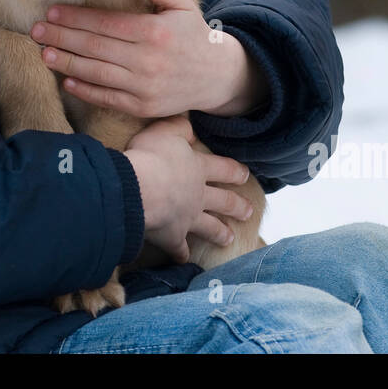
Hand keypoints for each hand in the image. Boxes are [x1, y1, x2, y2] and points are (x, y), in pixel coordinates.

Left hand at [29, 0, 254, 118]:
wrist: (218, 77)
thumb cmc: (193, 35)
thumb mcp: (183, 6)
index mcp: (155, 32)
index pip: (106, 23)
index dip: (76, 18)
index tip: (52, 12)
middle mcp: (148, 60)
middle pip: (95, 48)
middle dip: (61, 38)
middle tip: (36, 30)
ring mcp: (145, 87)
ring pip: (97, 74)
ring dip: (66, 64)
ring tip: (44, 53)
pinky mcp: (144, 107)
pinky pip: (108, 98)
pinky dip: (86, 90)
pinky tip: (67, 80)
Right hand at [123, 117, 253, 262]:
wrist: (138, 188)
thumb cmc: (150, 155)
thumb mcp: (164, 131)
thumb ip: (179, 128)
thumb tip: (190, 129)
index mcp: (198, 168)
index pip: (223, 169)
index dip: (235, 172)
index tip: (245, 176)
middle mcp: (198, 195)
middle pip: (223, 201)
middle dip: (237, 206)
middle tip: (249, 212)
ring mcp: (188, 218)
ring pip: (210, 227)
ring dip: (220, 233)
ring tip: (229, 239)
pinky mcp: (172, 236)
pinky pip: (180, 248)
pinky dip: (182, 254)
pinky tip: (183, 259)